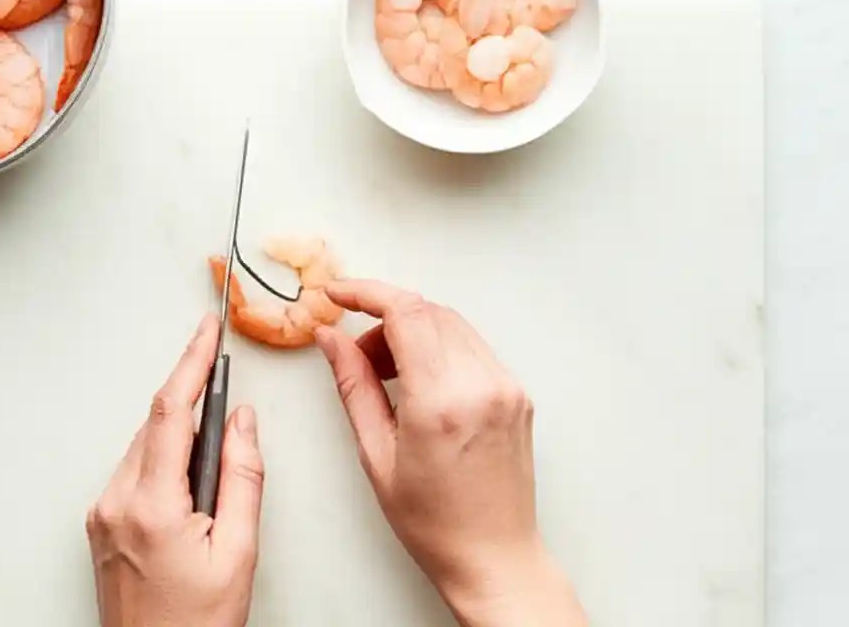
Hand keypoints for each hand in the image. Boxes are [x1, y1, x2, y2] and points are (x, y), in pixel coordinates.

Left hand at [87, 315, 264, 626]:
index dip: (191, 360)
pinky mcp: (101, 526)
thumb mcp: (238, 551)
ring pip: (145, 449)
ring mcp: (102, 515)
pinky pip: (134, 474)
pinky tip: (190, 497)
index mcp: (150, 506)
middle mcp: (115, 503)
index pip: (171, 412)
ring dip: (181, 445)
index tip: (206, 328)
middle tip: (233, 418)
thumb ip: (243, 477)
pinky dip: (165, 468)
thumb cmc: (195, 626)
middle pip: (157, 427)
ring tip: (214, 488)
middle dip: (196, 412)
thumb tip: (241, 421)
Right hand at [316, 281, 586, 626]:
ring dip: (412, 331)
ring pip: (451, 324)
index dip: (365, 292)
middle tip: (358, 354)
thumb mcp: (376, 454)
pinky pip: (472, 347)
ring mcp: (505, 387)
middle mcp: (481, 385)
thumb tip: (332, 338)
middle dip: (385, 318)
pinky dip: (439, 348)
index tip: (338, 293)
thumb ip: (353, 385)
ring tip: (387, 375)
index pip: (405, 312)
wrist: (493, 555)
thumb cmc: (435, 522)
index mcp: (441, 402)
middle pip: (427, 310)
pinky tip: (419, 383)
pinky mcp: (516, 394)